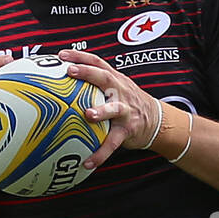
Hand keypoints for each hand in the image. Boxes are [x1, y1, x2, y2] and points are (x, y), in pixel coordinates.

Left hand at [56, 49, 161, 167]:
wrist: (156, 121)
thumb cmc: (128, 104)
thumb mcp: (116, 88)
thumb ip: (96, 84)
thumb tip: (63, 85)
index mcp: (115, 80)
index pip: (97, 62)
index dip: (80, 56)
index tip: (61, 54)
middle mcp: (121, 91)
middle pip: (105, 77)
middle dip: (87, 72)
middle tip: (70, 71)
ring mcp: (126, 110)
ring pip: (114, 109)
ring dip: (101, 111)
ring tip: (88, 115)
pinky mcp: (128, 130)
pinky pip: (113, 143)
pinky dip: (101, 154)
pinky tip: (88, 163)